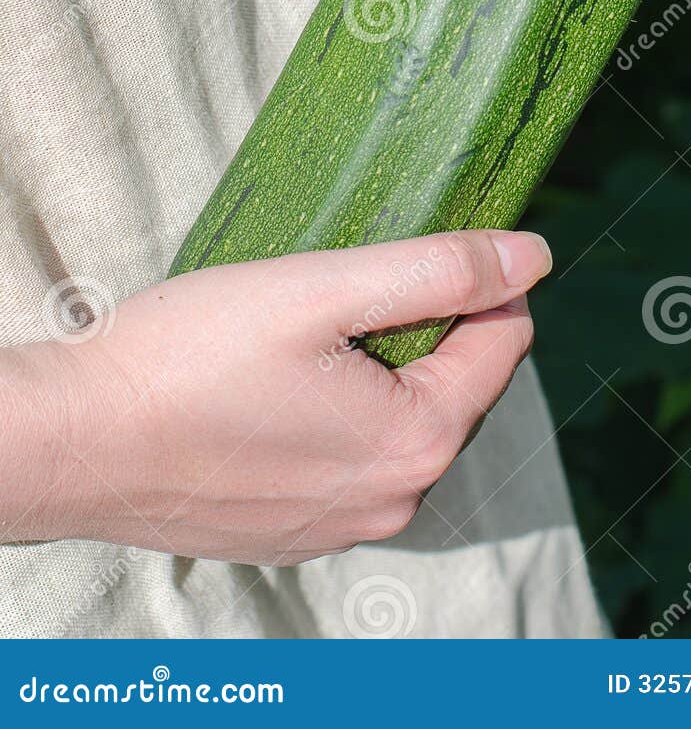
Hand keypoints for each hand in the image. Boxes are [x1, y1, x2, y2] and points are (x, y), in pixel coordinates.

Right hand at [0, 230, 549, 565]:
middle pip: (459, 384)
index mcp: (418, 440)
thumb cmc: (190, 357)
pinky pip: (353, 456)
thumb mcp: (323, 289)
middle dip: (429, 324)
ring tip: (311, 327)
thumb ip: (438, 271)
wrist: (75, 443)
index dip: (483, 278)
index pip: (505, 341)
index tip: (431, 241)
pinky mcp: (296, 530)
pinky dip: (339, 411)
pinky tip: (281, 380)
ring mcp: (343, 525)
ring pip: (404, 419)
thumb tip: (533, 256)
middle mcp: (395, 500)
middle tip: (353, 280)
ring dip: (381, 367)